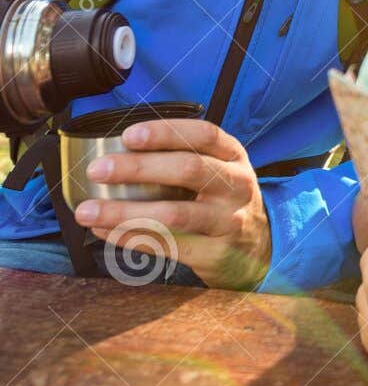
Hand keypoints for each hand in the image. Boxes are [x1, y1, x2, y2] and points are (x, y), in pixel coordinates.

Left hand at [73, 118, 271, 290]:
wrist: (260, 248)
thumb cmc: (224, 201)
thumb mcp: (219, 171)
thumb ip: (183, 158)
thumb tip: (116, 154)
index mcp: (233, 156)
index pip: (204, 135)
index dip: (166, 132)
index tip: (128, 135)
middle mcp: (236, 185)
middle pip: (188, 169)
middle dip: (137, 168)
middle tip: (98, 170)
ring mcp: (228, 220)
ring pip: (173, 214)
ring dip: (125, 212)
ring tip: (89, 212)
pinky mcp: (215, 253)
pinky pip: (168, 245)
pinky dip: (131, 238)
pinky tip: (106, 232)